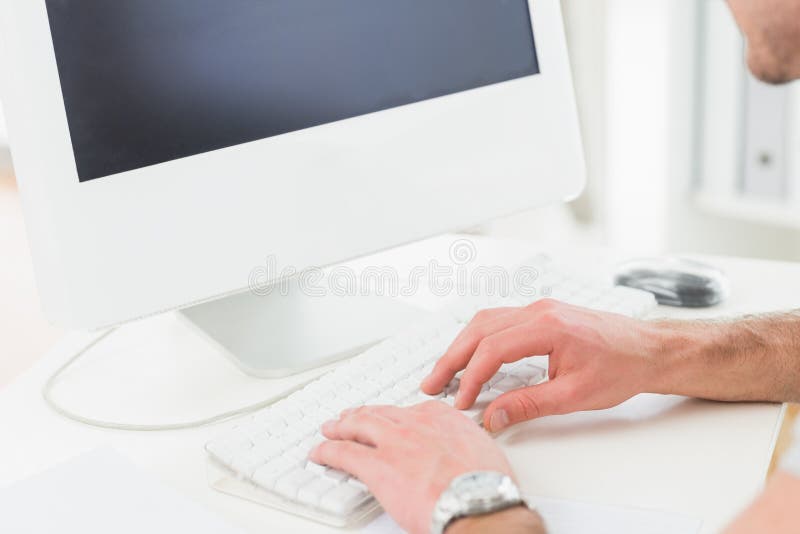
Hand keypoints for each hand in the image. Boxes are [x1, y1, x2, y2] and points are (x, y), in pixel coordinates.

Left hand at [310, 402, 514, 533]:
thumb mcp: (482, 451)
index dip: (393, 415)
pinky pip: (343, 454)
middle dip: (361, 415)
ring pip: (357, 427)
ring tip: (330, 429)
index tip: (389, 417)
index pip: (410, 410)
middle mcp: (414, 423)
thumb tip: (463, 456)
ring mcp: (393, 442)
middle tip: (349, 417)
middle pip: (379, 414)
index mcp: (441, 418)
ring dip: (340, 427)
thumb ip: (464, 444)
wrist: (477, 502)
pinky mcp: (376, 466)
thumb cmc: (485, 485)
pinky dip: (327, 451)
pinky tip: (320, 453)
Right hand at [421, 299, 665, 431]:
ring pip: (486, 321)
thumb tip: (493, 415)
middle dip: (452, 358)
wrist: (648, 349)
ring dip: (462, 347)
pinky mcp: (541, 314)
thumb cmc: (621, 367)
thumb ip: (529, 404)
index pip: (493, 349)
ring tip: (444, 372)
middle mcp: (539, 311)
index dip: (471, 377)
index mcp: (548, 326)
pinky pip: (499, 321)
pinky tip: (471, 357)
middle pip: (480, 329)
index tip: (460, 401)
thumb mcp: (575, 395)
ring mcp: (539, 309)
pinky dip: (478, 340)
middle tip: (432, 384)